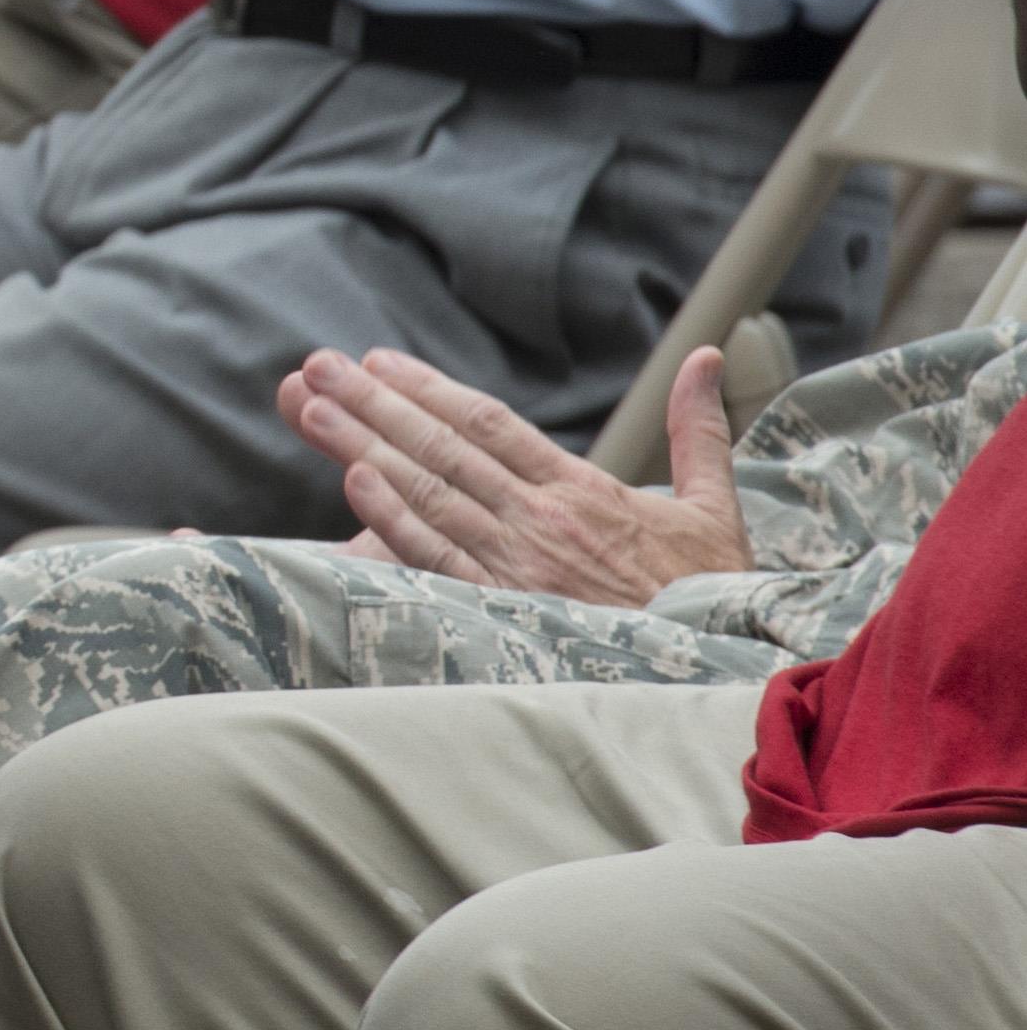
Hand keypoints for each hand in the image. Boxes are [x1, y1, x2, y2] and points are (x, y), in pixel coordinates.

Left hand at [277, 344, 752, 606]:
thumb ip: (697, 428)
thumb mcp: (712, 504)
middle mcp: (541, 520)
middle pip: (443, 448)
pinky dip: (396, 520)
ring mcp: (519, 564)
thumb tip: (703, 357)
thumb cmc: (711, 593)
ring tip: (309, 409)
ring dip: (363, 448)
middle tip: (316, 368)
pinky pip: (441, 558)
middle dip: (373, 404)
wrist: (721, 672)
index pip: (489, 423)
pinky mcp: (508, 609)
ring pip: (429, 493)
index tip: (378, 363)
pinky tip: (354, 484)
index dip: (429, 389)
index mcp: (582, 491)